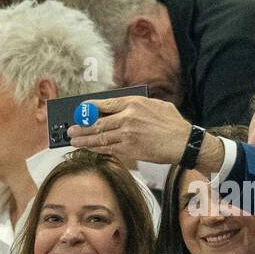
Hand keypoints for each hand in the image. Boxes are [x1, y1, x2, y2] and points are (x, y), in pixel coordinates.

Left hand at [67, 96, 213, 167]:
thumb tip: (121, 105)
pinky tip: (90, 150)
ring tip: (74, 141)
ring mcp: (128, 135)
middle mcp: (128, 117)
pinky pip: (109, 149)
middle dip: (82, 127)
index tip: (80, 110)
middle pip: (98, 123)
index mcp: (133, 103)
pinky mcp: (131, 149)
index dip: (89, 108)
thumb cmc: (172, 123)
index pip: (105, 104)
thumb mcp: (156, 105)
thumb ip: (137, 104)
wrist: (184, 142)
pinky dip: (97, 150)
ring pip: (100, 138)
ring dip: (85, 140)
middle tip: (70, 130)